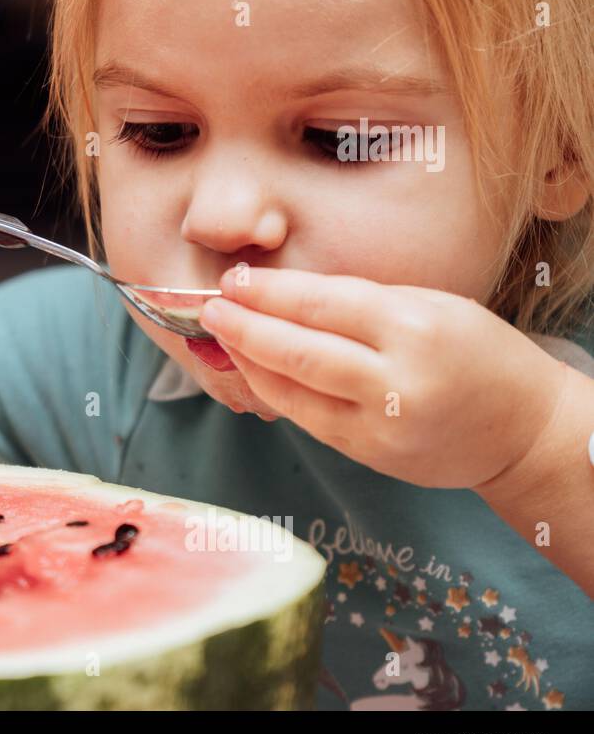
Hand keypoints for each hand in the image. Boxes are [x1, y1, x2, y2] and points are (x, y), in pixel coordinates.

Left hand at [199, 267, 569, 490]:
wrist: (522, 430)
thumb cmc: (476, 354)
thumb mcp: (431, 305)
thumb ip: (360, 303)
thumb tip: (281, 294)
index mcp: (415, 328)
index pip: (322, 303)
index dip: (269, 291)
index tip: (234, 279)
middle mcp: (396, 379)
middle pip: (298, 349)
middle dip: (244, 326)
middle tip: (210, 307)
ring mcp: (380, 424)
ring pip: (293, 390)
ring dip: (248, 360)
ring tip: (221, 335)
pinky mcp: (369, 454)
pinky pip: (306, 418)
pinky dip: (273, 391)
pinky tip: (252, 369)